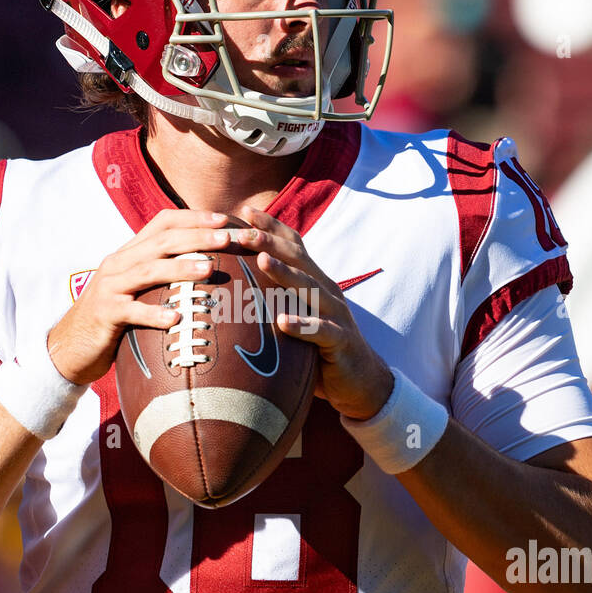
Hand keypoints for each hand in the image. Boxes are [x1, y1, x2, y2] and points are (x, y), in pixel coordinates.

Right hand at [46, 209, 232, 385]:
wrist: (70, 346)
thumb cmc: (114, 318)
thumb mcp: (136, 289)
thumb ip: (161, 275)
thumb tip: (206, 266)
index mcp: (129, 253)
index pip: (162, 223)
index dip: (193, 218)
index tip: (224, 220)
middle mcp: (118, 264)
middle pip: (161, 241)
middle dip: (196, 237)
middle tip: (228, 239)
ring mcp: (109, 287)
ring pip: (147, 270)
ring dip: (180, 268)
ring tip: (209, 269)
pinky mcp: (104, 314)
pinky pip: (131, 311)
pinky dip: (153, 313)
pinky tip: (176, 318)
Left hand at [233, 206, 393, 420]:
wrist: (360, 380)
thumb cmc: (317, 348)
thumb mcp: (297, 315)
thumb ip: (274, 298)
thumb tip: (231, 285)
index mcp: (314, 281)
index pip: (293, 246)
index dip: (271, 227)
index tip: (243, 212)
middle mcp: (326, 290)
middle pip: (298, 260)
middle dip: (270, 243)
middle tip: (243, 232)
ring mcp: (335, 314)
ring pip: (309, 289)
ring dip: (285, 274)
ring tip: (262, 261)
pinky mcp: (341, 341)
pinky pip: (320, 331)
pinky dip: (302, 325)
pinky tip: (282, 322)